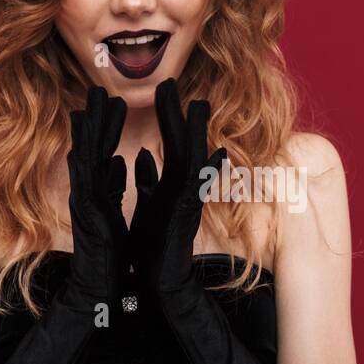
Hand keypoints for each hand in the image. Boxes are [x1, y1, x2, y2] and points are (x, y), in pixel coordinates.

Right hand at [65, 86, 130, 304]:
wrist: (99, 283)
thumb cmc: (107, 250)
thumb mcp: (114, 210)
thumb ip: (113, 185)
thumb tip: (116, 162)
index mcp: (97, 188)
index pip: (101, 150)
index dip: (105, 125)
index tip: (109, 100)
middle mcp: (87, 190)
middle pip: (90, 147)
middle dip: (95, 118)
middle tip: (97, 90)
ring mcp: (84, 201)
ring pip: (86, 158)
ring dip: (91, 131)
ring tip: (96, 105)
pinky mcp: (88, 214)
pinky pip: (86, 183)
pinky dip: (87, 163)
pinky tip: (86, 145)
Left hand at [129, 78, 225, 299]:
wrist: (160, 282)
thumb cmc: (154, 247)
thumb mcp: (147, 204)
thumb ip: (149, 180)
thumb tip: (144, 155)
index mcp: (171, 182)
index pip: (170, 141)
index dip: (167, 114)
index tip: (165, 87)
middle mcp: (183, 188)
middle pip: (181, 142)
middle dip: (175, 113)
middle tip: (170, 82)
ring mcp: (188, 201)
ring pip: (192, 159)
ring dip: (194, 133)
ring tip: (198, 105)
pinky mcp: (188, 216)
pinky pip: (197, 189)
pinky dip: (206, 171)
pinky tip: (218, 153)